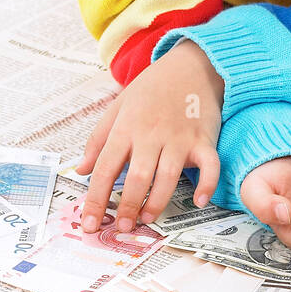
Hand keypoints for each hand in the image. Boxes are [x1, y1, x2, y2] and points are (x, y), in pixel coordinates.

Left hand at [76, 41, 223, 231]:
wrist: (191, 65)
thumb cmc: (152, 88)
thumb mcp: (118, 106)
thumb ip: (98, 139)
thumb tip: (82, 170)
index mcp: (127, 127)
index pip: (106, 168)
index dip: (96, 199)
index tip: (91, 224)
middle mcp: (152, 134)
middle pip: (137, 176)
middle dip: (128, 206)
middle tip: (123, 226)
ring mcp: (180, 138)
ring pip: (168, 176)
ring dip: (157, 201)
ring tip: (148, 219)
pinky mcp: (204, 139)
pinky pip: (209, 166)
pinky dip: (207, 185)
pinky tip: (200, 201)